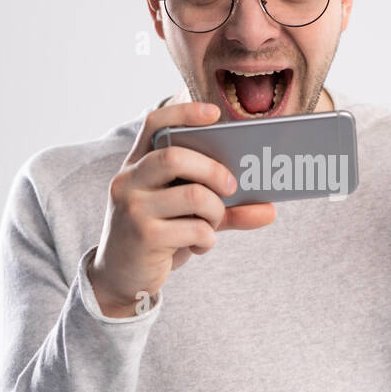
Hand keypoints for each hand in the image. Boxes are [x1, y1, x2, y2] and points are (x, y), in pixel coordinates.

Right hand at [88, 102, 275, 316]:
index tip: (215, 115)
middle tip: (231, 187)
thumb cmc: (157, 237)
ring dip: (216, 210)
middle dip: (214, 170)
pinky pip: (194, 228)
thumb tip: (269, 210)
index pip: (154, 123)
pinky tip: (199, 245)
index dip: (184, 113)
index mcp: (136, 165)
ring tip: (213, 223)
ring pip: (193, 195)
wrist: (121, 278)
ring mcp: (133, 208)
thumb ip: (224, 208)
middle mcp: (129, 181)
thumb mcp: (186, 216)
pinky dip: (207, 238)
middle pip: (175, 156)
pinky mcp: (143, 236)